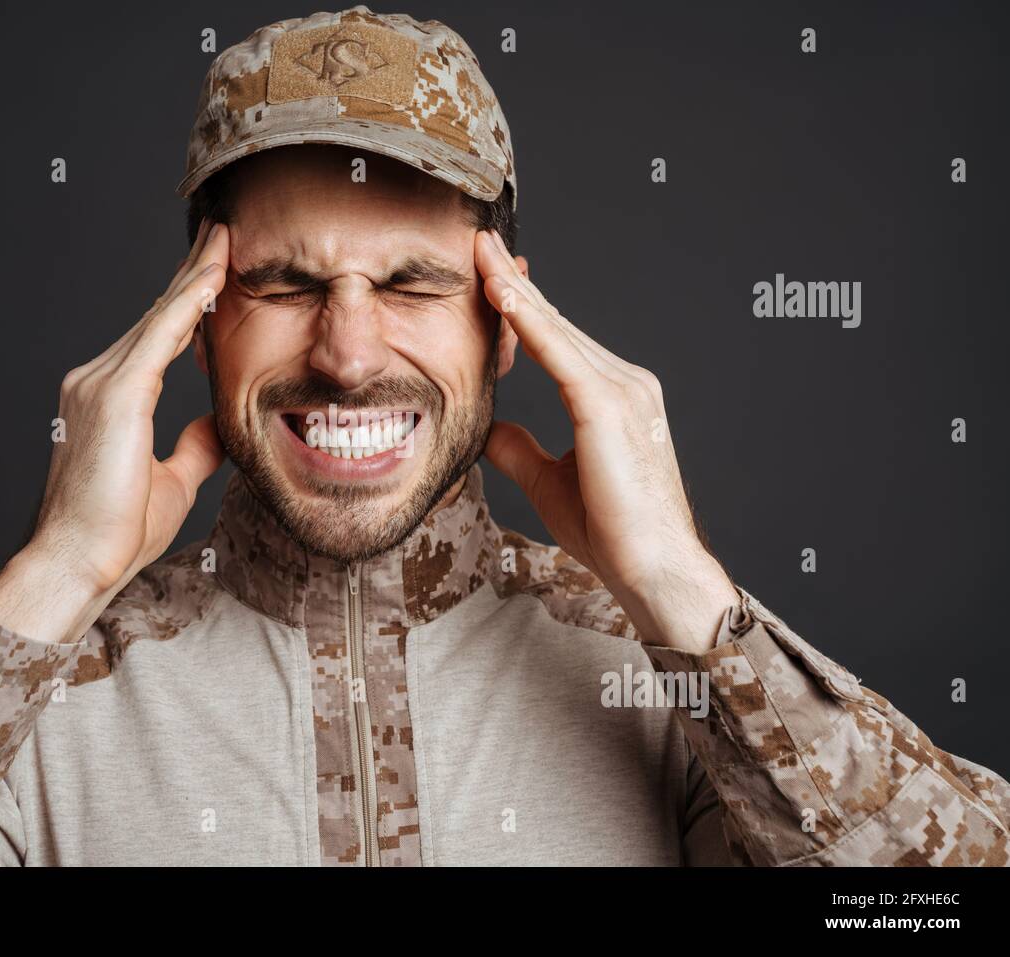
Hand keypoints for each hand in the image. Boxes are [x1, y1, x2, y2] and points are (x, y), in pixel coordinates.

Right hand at [0, 221, 228, 641]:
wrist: (76, 564)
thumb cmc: (113, 534)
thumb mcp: (171, 482)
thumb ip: (193, 447)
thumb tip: (218, 422)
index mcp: (106, 399)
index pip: (156, 338)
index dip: (186, 302)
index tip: (214, 272)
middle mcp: (96, 380)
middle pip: (156, 316)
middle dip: (191, 274)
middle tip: (223, 234)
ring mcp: (99, 383)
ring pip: (159, 317)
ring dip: (195, 276)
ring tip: (225, 239)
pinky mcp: (115, 395)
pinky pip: (161, 335)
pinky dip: (189, 303)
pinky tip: (214, 276)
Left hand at [475, 229, 737, 652]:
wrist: (654, 571)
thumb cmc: (612, 533)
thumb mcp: (548, 482)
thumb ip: (519, 449)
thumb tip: (488, 427)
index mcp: (611, 397)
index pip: (555, 340)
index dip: (520, 307)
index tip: (488, 274)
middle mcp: (623, 383)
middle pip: (555, 323)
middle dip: (515, 282)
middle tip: (480, 241)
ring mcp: (622, 390)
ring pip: (557, 330)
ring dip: (516, 291)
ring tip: (482, 254)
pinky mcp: (611, 407)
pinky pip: (561, 355)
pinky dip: (530, 324)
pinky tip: (503, 298)